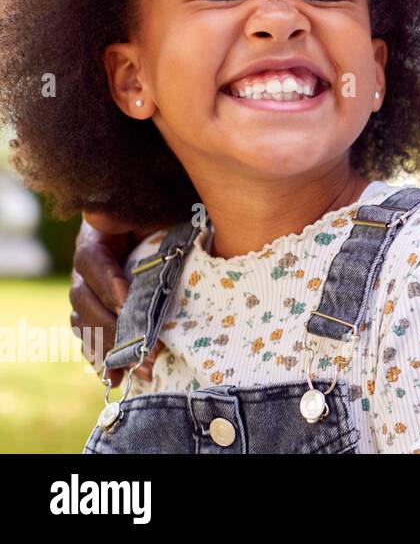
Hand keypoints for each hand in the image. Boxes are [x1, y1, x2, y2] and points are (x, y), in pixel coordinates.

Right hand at [72, 211, 167, 387]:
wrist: (169, 225)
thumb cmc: (168, 213)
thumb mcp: (161, 208)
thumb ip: (150, 216)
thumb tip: (130, 220)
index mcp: (97, 236)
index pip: (92, 260)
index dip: (106, 282)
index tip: (126, 302)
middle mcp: (87, 266)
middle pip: (84, 299)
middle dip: (112, 327)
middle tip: (140, 346)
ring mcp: (89, 290)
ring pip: (84, 323)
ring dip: (106, 349)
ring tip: (128, 370)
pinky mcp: (99, 311)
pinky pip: (90, 337)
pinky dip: (102, 358)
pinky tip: (114, 378)